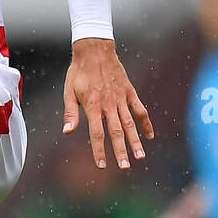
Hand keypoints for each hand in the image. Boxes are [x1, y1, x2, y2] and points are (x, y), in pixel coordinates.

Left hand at [63, 38, 153, 169]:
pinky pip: (140, 110)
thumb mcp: (69, 92)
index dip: (99, 150)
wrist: (95, 50)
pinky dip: (146, 123)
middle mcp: (109, 105)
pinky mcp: (129, 92)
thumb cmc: (79, 73)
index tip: (101, 166)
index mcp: (93, 107)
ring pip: (130, 123)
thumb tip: (67, 132)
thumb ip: (71, 113)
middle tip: (125, 167)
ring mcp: (121, 99)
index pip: (96, 134)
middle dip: (120, 151)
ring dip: (135, 141)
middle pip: (116, 132)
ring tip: (140, 157)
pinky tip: (150, 136)